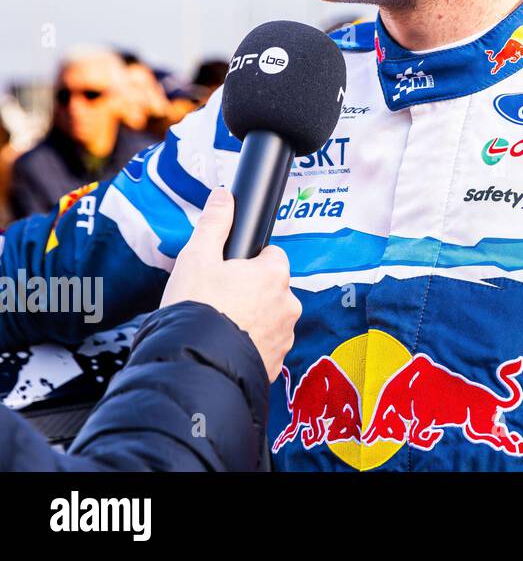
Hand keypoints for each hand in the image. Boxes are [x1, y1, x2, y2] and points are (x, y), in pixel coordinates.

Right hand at [161, 188, 301, 380]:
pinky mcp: (276, 364)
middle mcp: (289, 304)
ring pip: (270, 318)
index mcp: (275, 274)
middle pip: (271, 288)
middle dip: (250, 292)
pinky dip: (250, 345)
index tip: (227, 272)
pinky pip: (265, 347)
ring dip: (252, 319)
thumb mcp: (197, 257)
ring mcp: (285, 336)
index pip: (272, 256)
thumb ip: (215, 223)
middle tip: (218, 301)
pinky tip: (226, 346)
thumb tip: (224, 196)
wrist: (192, 366)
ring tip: (220, 325)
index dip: (247, 262)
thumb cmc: (195, 308)